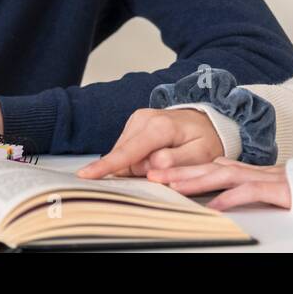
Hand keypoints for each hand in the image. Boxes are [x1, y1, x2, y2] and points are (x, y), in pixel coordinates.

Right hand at [77, 108, 222, 178]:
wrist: (206, 121)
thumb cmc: (205, 140)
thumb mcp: (200, 155)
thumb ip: (175, 162)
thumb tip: (151, 167)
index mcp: (160, 126)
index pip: (128, 152)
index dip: (106, 165)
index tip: (85, 175)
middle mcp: (143, 118)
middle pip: (124, 156)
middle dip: (136, 171)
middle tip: (165, 169)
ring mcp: (136, 119)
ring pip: (124, 154)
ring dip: (137, 165)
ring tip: (164, 158)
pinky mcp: (134, 123)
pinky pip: (126, 150)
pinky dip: (136, 158)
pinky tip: (153, 155)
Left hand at [148, 158, 290, 209]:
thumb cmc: (291, 186)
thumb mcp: (259, 183)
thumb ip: (237, 179)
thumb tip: (216, 176)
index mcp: (241, 170)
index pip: (205, 166)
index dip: (180, 169)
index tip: (156, 173)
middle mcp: (247, 171)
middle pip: (207, 168)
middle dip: (179, 172)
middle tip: (153, 176)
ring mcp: (260, 178)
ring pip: (222, 176)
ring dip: (196, 180)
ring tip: (174, 187)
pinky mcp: (274, 189)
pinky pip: (248, 192)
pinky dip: (229, 198)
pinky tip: (214, 205)